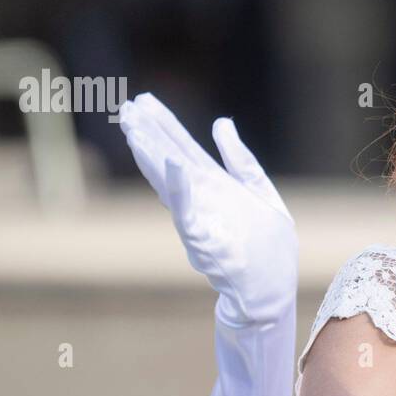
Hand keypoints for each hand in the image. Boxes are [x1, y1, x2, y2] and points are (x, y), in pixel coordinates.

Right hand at [118, 92, 298, 326]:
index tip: (143, 100)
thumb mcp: (260, 193)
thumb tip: (221, 122)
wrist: (269, 294)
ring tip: (134, 129)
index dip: (165, 125)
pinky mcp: (206, 241)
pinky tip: (172, 165)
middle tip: (126, 106)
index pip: (184, 148)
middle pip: (171, 160)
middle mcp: (203, 200)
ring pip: (170, 183)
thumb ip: (240, 160)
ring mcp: (200, 220)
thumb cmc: (267, 249)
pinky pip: (190, 213)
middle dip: (149, 134)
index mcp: (216, 186)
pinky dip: (180, 190)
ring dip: (152, 156)